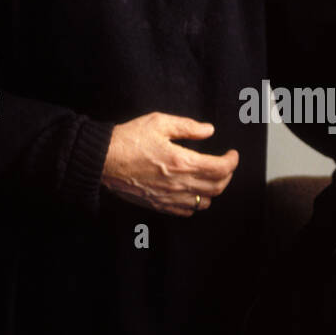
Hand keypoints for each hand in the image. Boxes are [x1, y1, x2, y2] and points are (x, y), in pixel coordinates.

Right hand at [100, 112, 238, 216]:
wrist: (103, 160)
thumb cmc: (129, 139)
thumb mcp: (159, 122)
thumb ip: (188, 126)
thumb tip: (209, 130)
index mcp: (182, 161)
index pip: (221, 168)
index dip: (232, 161)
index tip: (232, 154)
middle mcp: (179, 183)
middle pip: (217, 187)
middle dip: (227, 175)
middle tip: (225, 164)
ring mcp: (169, 197)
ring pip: (204, 202)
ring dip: (213, 191)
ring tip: (210, 178)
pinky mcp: (158, 204)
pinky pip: (186, 211)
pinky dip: (195, 203)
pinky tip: (192, 192)